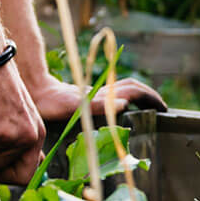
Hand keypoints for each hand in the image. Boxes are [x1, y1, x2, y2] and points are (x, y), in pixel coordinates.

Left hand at [28, 75, 166, 122]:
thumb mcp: (73, 107)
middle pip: (132, 88)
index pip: (133, 91)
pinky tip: (125, 112)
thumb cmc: (51, 103)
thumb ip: (97, 105)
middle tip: (162, 111)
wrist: (35, 91)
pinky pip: (113, 97)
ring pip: (124, 90)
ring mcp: (96, 94)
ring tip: (150, 112)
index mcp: (102, 96)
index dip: (150, 97)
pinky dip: (126, 101)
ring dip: (140, 97)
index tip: (164, 108)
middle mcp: (102, 93)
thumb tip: (125, 103)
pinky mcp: (89, 99)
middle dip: (149, 96)